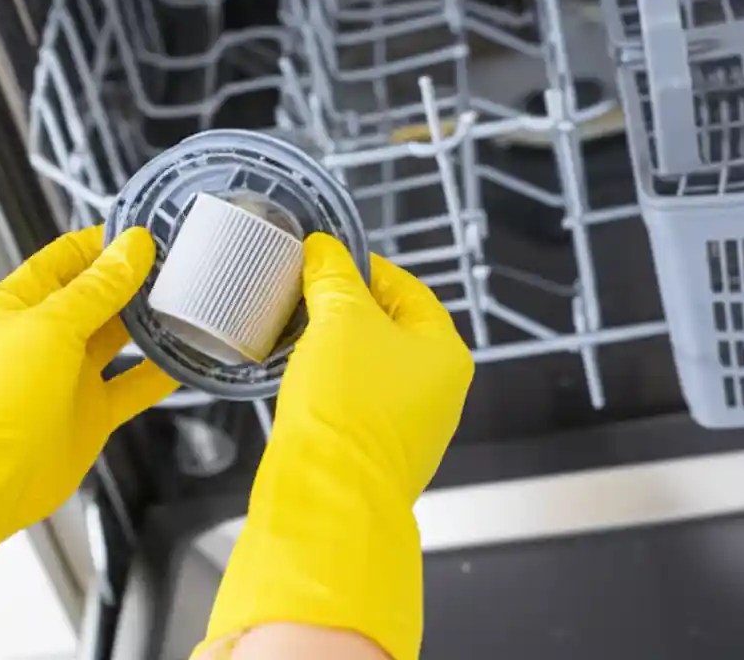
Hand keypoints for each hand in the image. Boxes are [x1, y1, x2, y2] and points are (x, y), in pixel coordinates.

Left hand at [0, 224, 177, 517]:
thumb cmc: (0, 396)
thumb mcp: (52, 326)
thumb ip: (98, 288)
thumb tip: (133, 246)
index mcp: (20, 303)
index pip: (68, 257)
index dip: (106, 243)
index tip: (150, 233)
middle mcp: (45, 336)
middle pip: (98, 295)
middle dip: (136, 280)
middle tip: (182, 265)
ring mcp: (69, 375)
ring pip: (120, 338)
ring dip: (152, 323)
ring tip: (191, 302)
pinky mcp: (91, 413)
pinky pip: (135, 385)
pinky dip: (162, 372)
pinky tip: (190, 357)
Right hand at [200, 233, 472, 659]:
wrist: (329, 494)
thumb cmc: (347, 403)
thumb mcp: (340, 320)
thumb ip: (333, 276)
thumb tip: (323, 248)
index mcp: (445, 352)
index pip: (407, 289)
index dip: (362, 268)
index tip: (323, 260)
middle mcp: (438, 391)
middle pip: (391, 328)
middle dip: (346, 309)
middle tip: (304, 296)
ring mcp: (410, 426)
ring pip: (371, 367)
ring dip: (335, 348)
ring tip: (297, 336)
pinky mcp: (377, 453)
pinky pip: (356, 404)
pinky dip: (331, 386)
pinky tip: (302, 381)